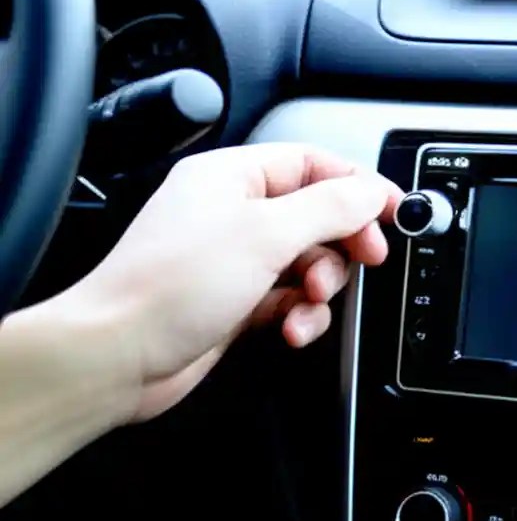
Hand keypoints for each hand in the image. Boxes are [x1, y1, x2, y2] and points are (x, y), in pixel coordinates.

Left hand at [66, 143, 402, 421]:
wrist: (118, 356)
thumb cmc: (168, 289)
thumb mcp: (267, 235)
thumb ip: (330, 207)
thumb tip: (371, 191)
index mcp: (231, 176)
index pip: (314, 163)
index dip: (359, 185)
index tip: (393, 210)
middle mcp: (232, 212)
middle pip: (319, 215)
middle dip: (342, 244)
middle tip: (363, 259)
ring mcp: (234, 258)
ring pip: (309, 262)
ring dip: (320, 287)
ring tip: (307, 302)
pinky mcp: (236, 300)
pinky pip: (290, 299)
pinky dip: (299, 314)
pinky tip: (290, 328)